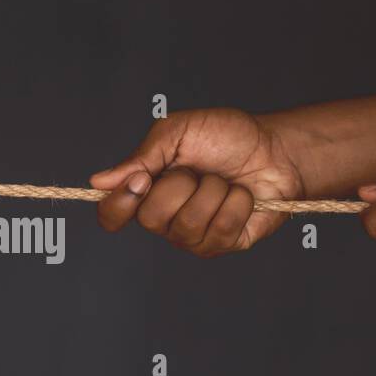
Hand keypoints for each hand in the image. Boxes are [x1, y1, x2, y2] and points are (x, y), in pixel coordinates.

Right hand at [89, 109, 306, 255]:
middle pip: (150, 219)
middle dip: (179, 186)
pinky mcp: (223, 244)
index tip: (143, 179)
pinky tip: (243, 196)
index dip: (120, 204)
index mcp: (147, 190)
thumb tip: (99, 180)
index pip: (112, 214)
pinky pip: (220, 231)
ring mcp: (194, 236)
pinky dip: (236, 204)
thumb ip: (141, 157)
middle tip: (196, 171)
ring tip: (223, 181)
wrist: (276, 148)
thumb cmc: (226, 136)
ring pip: (187, 225)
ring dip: (212, 192)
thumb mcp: (178, 132)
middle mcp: (166, 219)